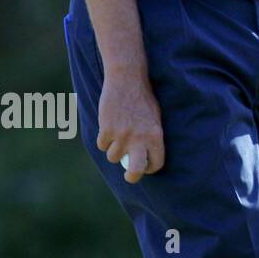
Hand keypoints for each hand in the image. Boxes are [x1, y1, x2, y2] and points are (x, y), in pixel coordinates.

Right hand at [96, 69, 164, 184]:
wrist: (128, 80)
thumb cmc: (143, 99)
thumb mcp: (155, 118)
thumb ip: (151, 137)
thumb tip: (145, 156)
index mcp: (155, 135)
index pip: (156, 162)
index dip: (151, 167)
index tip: (146, 166)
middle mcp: (139, 138)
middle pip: (135, 170)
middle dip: (132, 176)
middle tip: (130, 176)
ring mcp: (122, 135)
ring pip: (114, 157)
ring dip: (114, 150)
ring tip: (119, 136)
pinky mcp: (106, 129)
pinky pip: (102, 145)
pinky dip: (104, 140)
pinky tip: (109, 126)